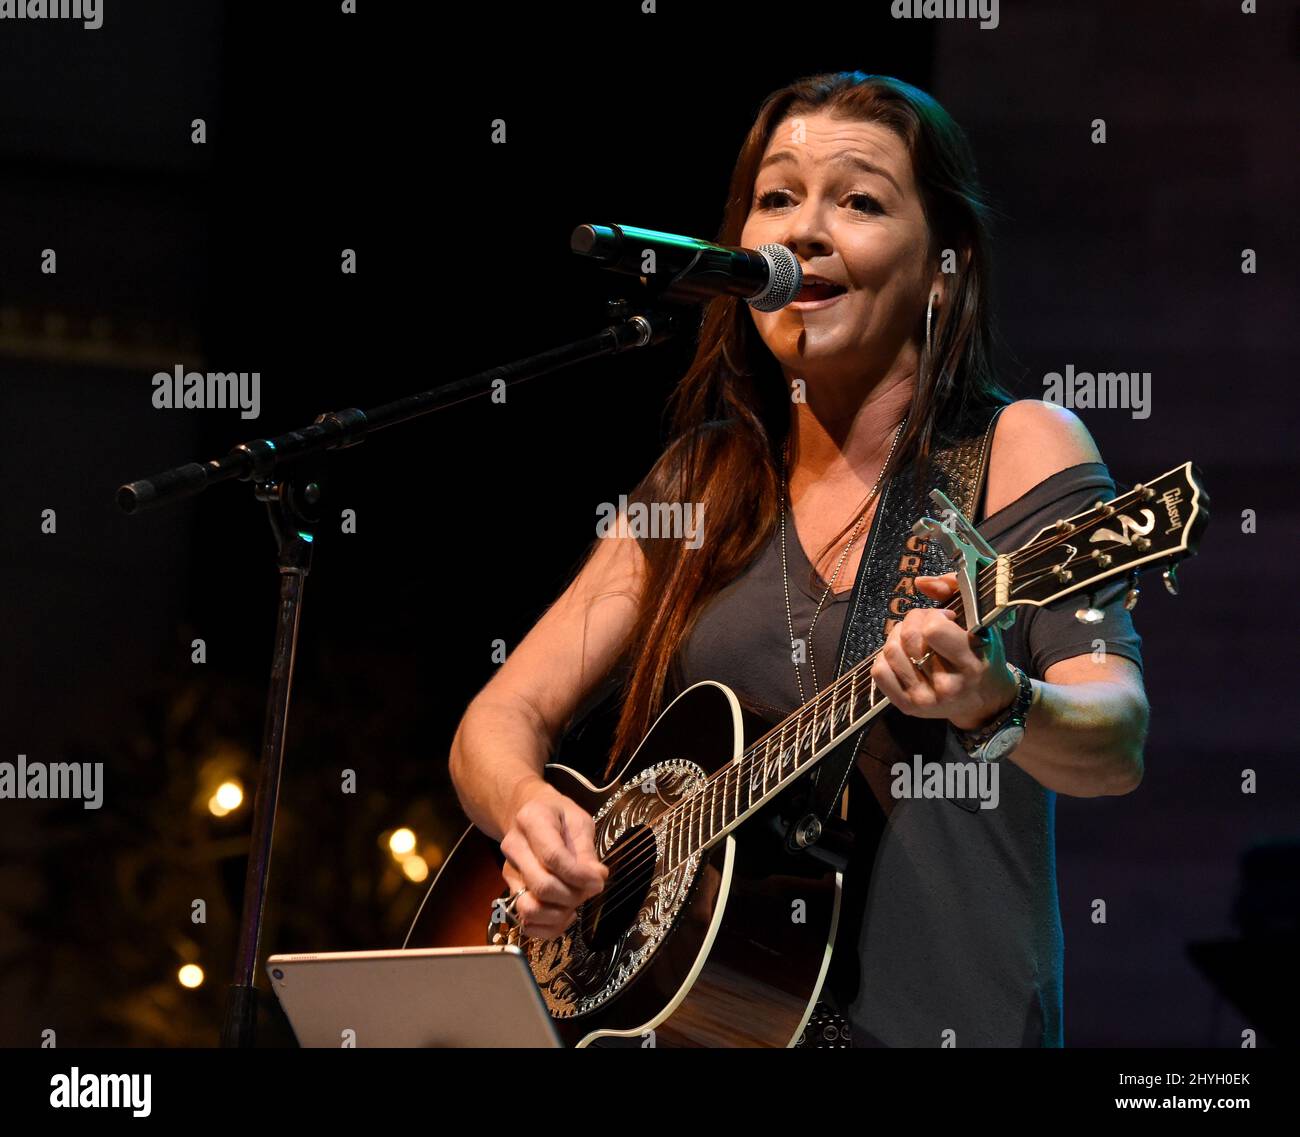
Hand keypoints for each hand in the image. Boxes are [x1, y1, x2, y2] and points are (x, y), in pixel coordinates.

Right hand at [499, 780, 608, 940]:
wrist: (528, 814)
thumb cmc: (558, 816)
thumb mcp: (579, 821)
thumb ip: (587, 851)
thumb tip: (597, 878)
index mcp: (531, 820)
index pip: (552, 857)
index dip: (578, 875)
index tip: (598, 881)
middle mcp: (514, 847)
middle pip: (541, 886)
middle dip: (573, 895)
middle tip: (590, 890)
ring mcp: (509, 872)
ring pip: (529, 909)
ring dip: (559, 914)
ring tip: (575, 902)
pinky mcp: (510, 891)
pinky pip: (527, 922)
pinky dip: (549, 927)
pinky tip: (564, 914)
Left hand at [869, 572, 1018, 732]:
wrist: (982, 700)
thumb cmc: (980, 655)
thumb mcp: (980, 622)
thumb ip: (953, 591)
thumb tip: (919, 582)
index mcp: (970, 664)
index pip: (933, 630)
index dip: (934, 616)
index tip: (946, 619)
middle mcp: (947, 686)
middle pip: (908, 638)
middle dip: (914, 621)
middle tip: (927, 625)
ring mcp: (925, 699)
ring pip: (890, 651)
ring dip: (898, 636)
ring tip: (916, 640)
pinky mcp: (907, 707)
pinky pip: (879, 671)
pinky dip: (886, 657)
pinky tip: (904, 657)